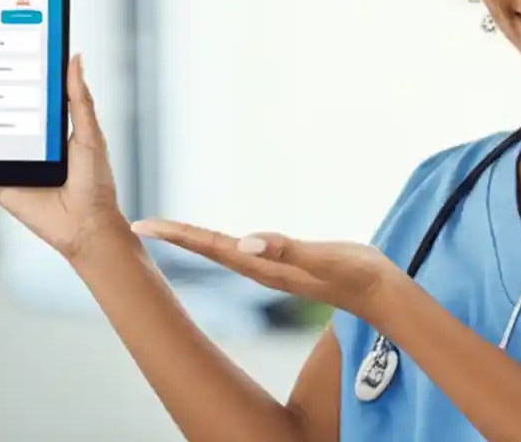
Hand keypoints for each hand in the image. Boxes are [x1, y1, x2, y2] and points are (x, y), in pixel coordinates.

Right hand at [0, 54, 122, 260]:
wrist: (86, 227)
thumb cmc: (95, 184)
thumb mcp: (90, 134)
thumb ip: (79, 100)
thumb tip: (75, 60)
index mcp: (54, 129)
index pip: (32, 97)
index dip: (21, 77)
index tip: (6, 51)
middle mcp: (31, 145)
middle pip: (5, 116)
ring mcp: (14, 164)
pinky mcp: (0, 185)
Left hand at [129, 219, 406, 323]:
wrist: (382, 294)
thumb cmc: (357, 273)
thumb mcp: (324, 258)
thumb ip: (287, 249)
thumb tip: (245, 241)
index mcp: (263, 266)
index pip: (210, 246)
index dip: (176, 235)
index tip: (143, 225)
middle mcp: (260, 268)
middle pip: (207, 249)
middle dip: (173, 237)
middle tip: (138, 225)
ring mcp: (271, 268)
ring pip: (220, 251)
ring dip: (192, 241)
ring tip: (166, 230)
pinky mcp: (283, 265)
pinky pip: (240, 251)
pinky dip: (218, 243)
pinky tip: (214, 241)